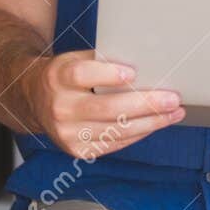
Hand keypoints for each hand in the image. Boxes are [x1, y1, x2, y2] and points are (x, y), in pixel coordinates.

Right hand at [21, 50, 184, 158]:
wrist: (35, 101)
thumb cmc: (65, 75)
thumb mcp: (74, 59)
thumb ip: (101, 60)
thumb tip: (144, 60)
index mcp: (57, 77)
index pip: (81, 75)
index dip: (107, 74)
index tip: (132, 72)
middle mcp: (60, 107)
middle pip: (106, 108)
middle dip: (144, 104)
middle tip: (171, 98)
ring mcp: (68, 133)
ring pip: (115, 130)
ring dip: (150, 122)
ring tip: (174, 113)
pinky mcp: (78, 151)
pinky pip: (114, 143)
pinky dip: (138, 134)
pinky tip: (155, 124)